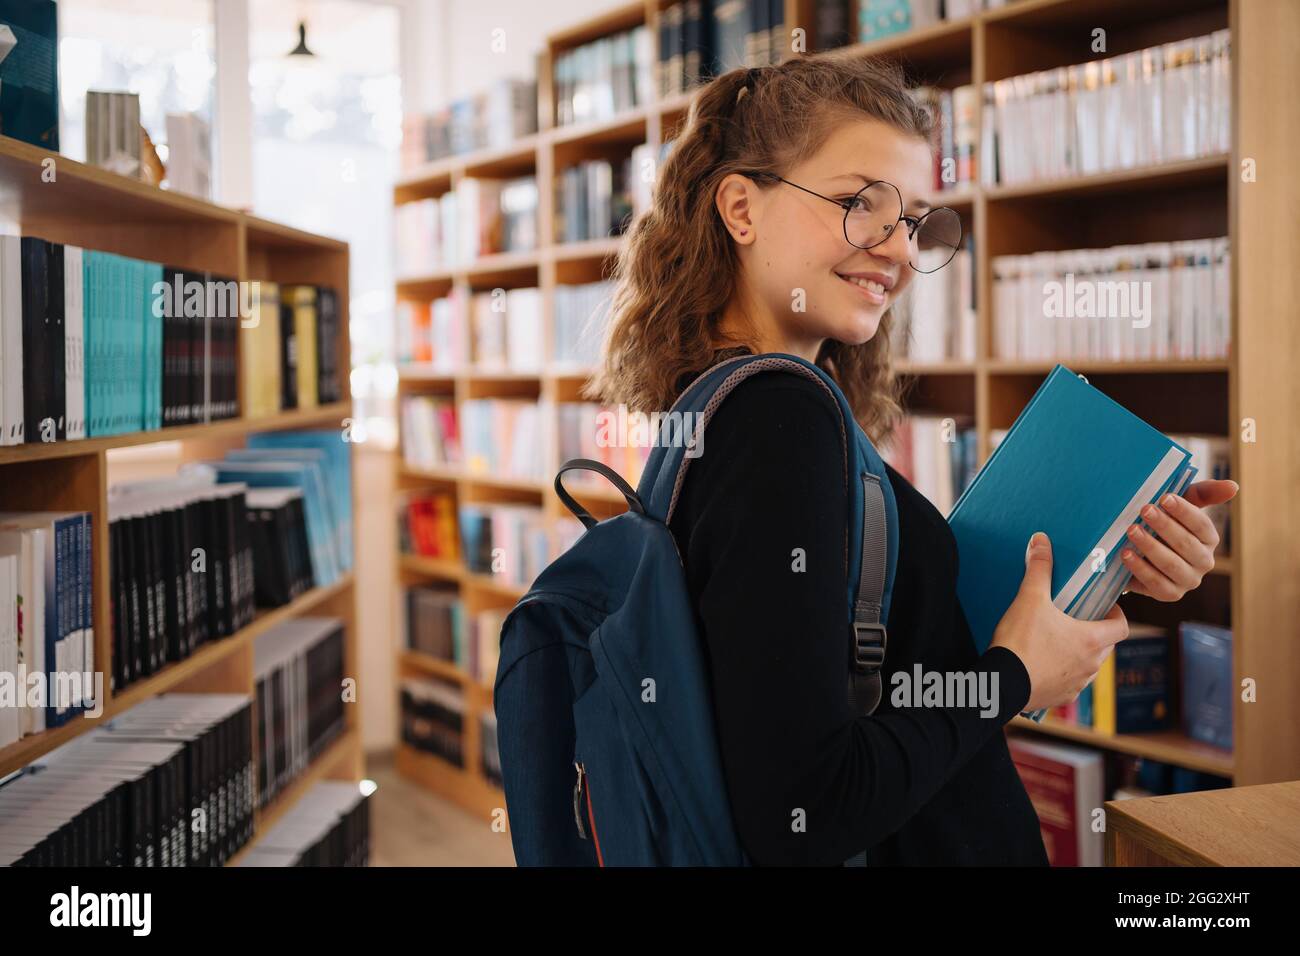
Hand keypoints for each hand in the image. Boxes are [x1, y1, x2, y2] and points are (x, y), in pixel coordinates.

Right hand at [991, 532, 1129, 712]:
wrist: (1000, 684)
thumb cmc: (1020, 642)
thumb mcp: (1029, 599)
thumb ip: (1039, 569)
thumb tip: (1041, 540)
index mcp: (1092, 640)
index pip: (1122, 626)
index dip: (1116, 614)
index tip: (1101, 606)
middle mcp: (1091, 665)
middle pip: (1105, 645)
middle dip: (1094, 630)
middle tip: (1074, 618)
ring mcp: (1077, 684)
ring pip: (1088, 665)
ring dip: (1078, 652)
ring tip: (1055, 639)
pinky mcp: (1060, 697)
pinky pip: (1069, 682)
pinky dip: (1062, 671)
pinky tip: (1042, 662)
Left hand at [1120, 479, 1237, 601]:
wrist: (1142, 554)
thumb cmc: (1164, 523)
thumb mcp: (1181, 505)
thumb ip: (1205, 493)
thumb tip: (1233, 486)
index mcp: (1209, 539)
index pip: (1201, 524)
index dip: (1183, 511)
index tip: (1164, 498)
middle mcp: (1204, 561)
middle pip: (1185, 544)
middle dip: (1163, 525)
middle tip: (1144, 510)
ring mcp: (1188, 580)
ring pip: (1171, 564)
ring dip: (1150, 546)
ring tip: (1131, 530)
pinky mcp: (1171, 594)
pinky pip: (1156, 582)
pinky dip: (1140, 568)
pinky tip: (1126, 553)